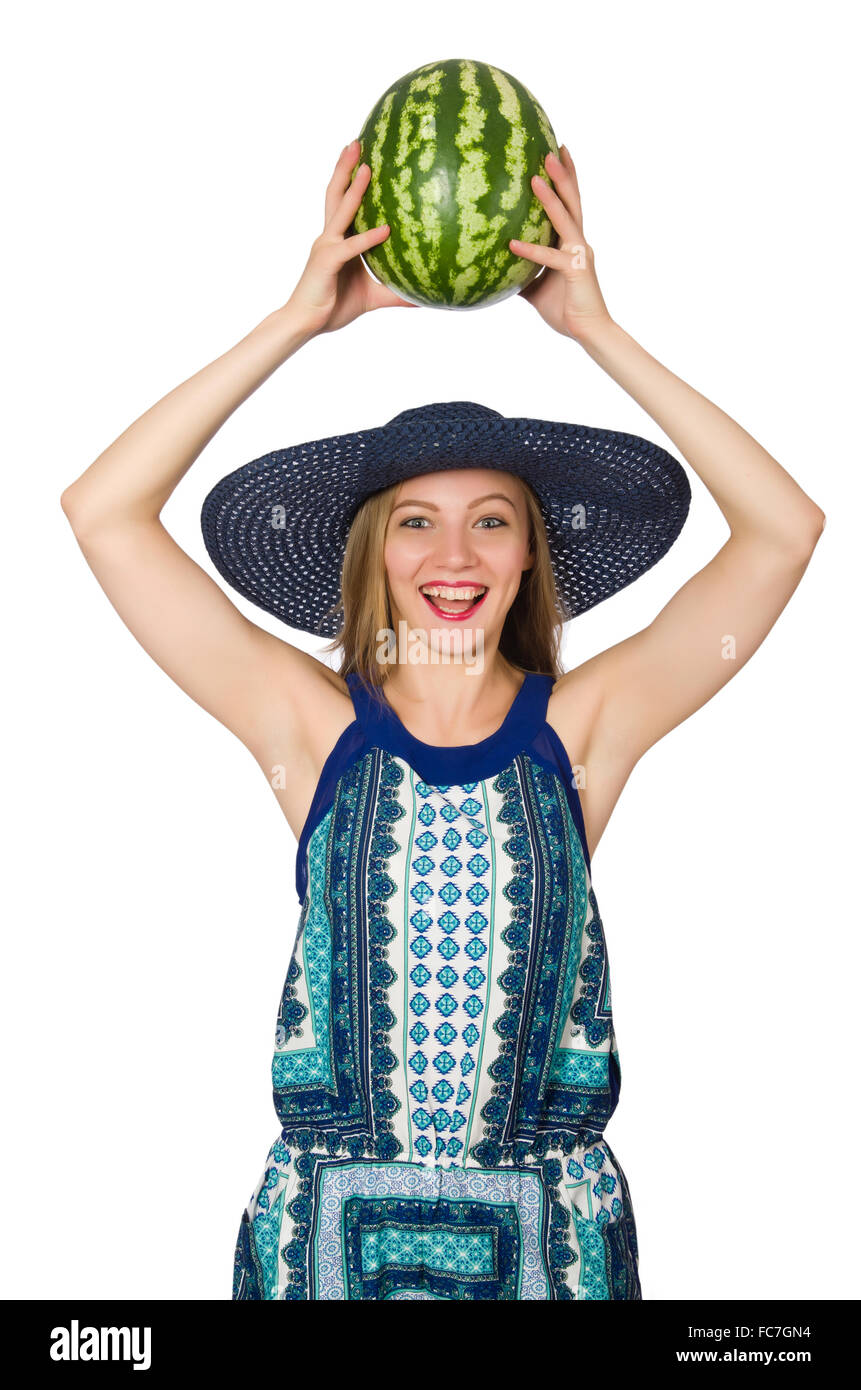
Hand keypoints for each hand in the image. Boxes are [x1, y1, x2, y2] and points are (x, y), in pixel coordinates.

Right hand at [284, 140, 417, 334]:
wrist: (306, 324)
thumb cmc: (333, 307)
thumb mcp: (372, 298)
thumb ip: (394, 293)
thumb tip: (423, 298)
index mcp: (338, 240)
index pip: (344, 203)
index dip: (351, 180)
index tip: (363, 158)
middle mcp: (330, 236)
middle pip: (336, 194)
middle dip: (345, 167)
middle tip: (357, 142)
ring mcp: (327, 246)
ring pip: (340, 210)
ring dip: (353, 186)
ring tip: (365, 165)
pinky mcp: (328, 262)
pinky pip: (351, 246)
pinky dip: (369, 237)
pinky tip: (386, 229)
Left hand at [509, 146, 611, 343]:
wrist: (589, 332)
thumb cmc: (566, 310)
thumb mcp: (536, 290)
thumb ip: (521, 275)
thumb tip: (497, 270)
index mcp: (571, 244)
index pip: (569, 205)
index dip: (565, 180)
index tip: (556, 154)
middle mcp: (578, 243)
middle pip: (572, 200)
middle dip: (563, 173)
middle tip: (551, 147)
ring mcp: (579, 254)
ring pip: (565, 218)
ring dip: (552, 195)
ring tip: (537, 174)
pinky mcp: (575, 271)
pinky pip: (549, 259)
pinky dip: (530, 251)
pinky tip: (512, 244)